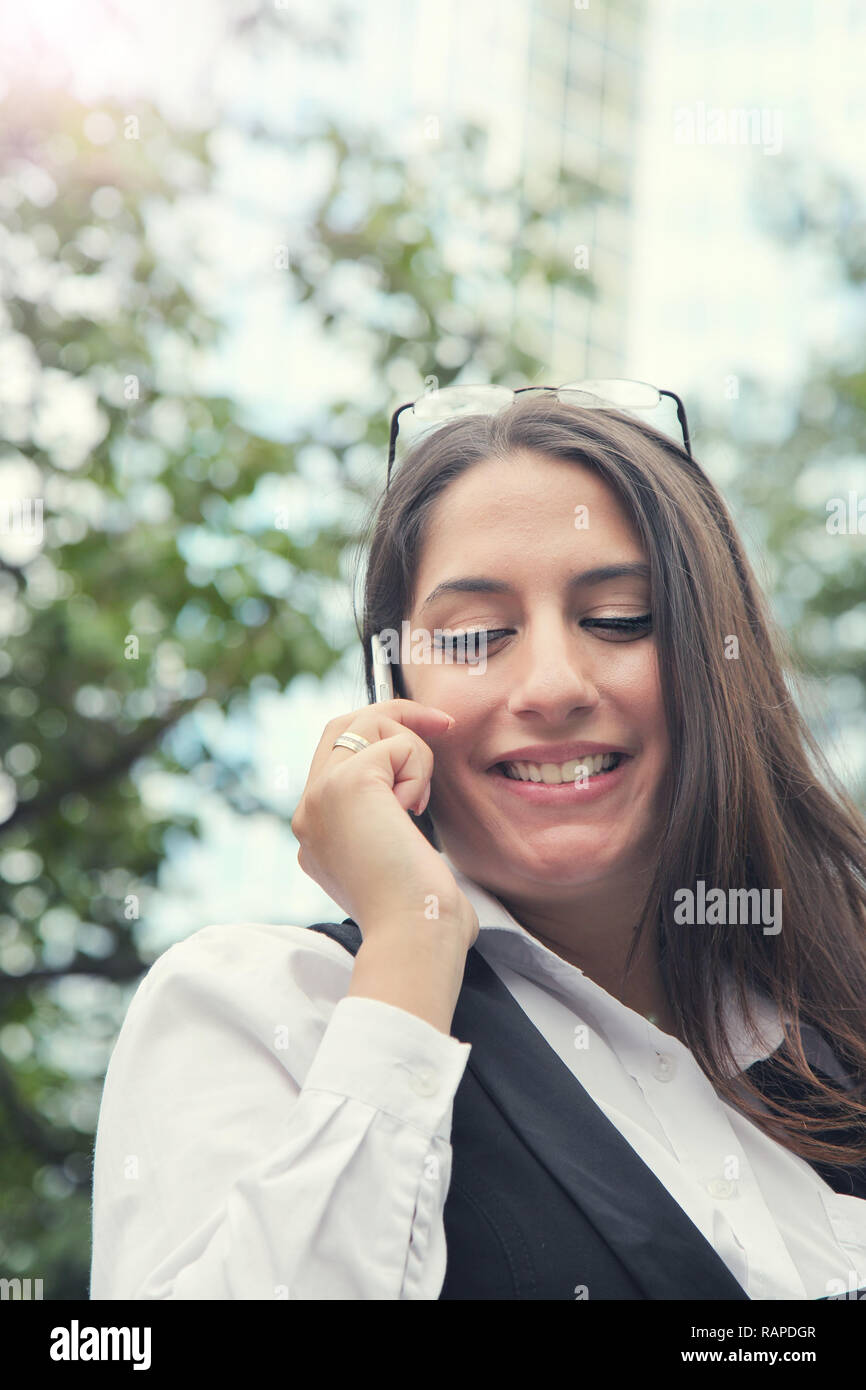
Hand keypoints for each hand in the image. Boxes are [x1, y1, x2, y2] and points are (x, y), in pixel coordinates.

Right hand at [291, 699, 478, 951]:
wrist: (414, 935)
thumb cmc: (421, 915)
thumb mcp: (393, 865)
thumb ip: (384, 827)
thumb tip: (403, 804)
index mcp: (314, 833)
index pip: (336, 757)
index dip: (379, 739)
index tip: (427, 740)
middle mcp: (307, 811)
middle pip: (341, 726)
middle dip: (395, 715)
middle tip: (443, 724)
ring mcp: (320, 795)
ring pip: (370, 725)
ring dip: (414, 753)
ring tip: (419, 806)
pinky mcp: (347, 784)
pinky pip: (395, 744)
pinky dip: (418, 769)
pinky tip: (414, 812)